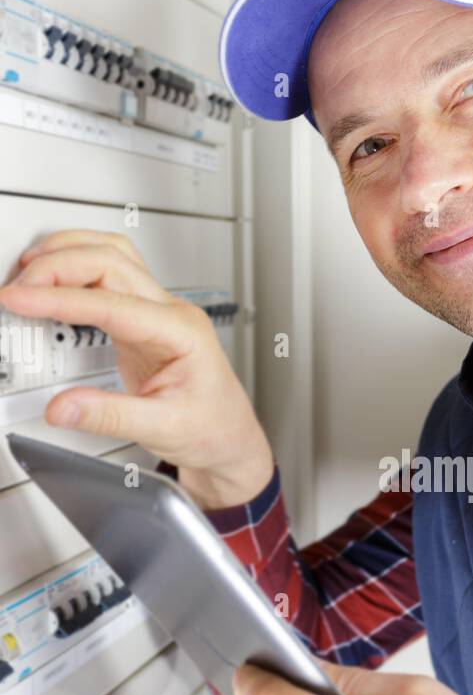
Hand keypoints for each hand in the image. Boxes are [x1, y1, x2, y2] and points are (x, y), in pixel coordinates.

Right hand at [0, 230, 272, 502]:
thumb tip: (61, 406)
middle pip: (109, 261)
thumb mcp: (161, 429)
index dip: (59, 297)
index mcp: (181, 332)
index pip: (111, 302)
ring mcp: (158, 312)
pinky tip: (51, 279)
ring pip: (112, 255)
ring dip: (67, 253)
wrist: (230, 440)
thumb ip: (108, 415)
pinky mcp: (143, 321)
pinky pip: (108, 277)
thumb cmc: (212, 430)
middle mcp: (171, 313)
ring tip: (27, 270)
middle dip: (56, 266)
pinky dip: (75, 268)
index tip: (20, 299)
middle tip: (16, 288)